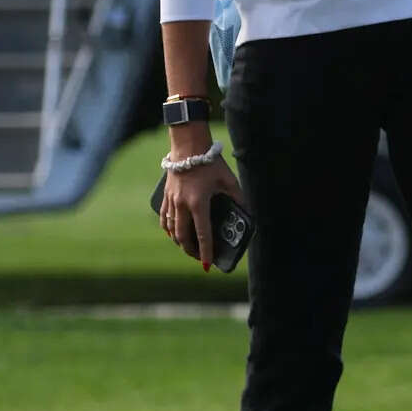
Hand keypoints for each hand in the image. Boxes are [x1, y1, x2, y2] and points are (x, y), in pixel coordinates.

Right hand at [160, 148, 243, 270]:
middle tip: (199, 257)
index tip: (207, 264)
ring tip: (188, 247)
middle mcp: (182, 205)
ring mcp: (172, 201)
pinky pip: (164, 218)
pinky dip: (168, 229)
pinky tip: (173, 233)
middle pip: (183, 236)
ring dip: (179, 242)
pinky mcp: (166, 196)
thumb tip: (246, 212)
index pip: (202, 233)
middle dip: (190, 250)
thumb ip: (238, 197)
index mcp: (199, 202)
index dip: (206, 251)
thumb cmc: (210, 162)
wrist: (188, 146)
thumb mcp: (228, 180)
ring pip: (171, 230)